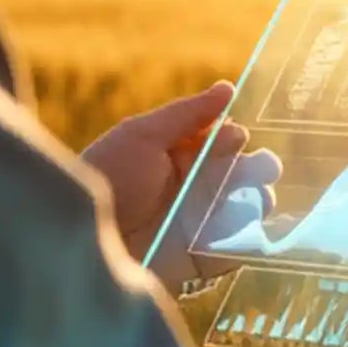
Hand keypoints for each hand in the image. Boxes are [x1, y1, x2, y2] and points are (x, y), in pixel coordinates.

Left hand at [81, 81, 278, 290]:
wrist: (83, 239)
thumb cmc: (109, 178)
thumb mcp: (143, 136)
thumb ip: (187, 113)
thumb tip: (229, 88)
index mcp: (178, 158)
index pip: (221, 143)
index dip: (233, 138)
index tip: (236, 137)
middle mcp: (194, 191)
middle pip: (240, 175)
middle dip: (257, 169)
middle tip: (264, 168)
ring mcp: (202, 225)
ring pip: (247, 210)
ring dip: (259, 201)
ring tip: (259, 198)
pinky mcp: (205, 258)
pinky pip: (239, 249)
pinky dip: (253, 239)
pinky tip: (253, 227)